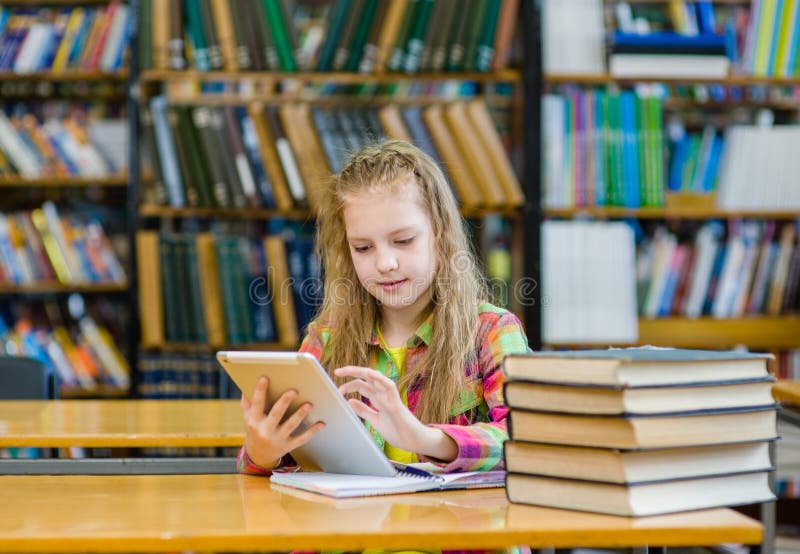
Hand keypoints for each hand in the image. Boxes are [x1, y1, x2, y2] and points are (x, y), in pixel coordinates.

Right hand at [240, 376, 324, 468]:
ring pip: (290, 426)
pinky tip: (321, 423)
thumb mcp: (247, 417)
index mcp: (254, 421)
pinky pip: (302, 438)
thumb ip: (247, 402)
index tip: (265, 378)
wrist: (259, 455)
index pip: (257, 404)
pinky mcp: (288, 445)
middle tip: (294, 390)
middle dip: (285, 402)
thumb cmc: (255, 429)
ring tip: (309, 404)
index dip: (260, 391)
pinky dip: (312, 431)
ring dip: (300, 415)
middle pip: (276, 414)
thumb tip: (246, 384)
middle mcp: (265, 431)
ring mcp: (278, 439)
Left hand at [335, 366, 456, 461]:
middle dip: (351, 372)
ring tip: (346, 370)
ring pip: (375, 377)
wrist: (413, 441)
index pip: (362, 385)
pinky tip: (369, 374)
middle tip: (337, 372)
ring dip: (361, 372)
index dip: (349, 385)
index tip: (338, 389)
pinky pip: (389, 386)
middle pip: (366, 378)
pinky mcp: (396, 403)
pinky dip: (379, 379)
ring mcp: (389, 397)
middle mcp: (383, 394)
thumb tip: (350, 401)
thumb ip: (364, 411)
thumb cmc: (397, 431)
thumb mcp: (375, 420)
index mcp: (378, 398)